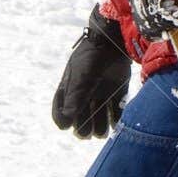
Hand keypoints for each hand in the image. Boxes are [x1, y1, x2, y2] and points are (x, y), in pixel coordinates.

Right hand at [51, 8, 130, 138]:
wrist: (113, 42)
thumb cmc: (92, 58)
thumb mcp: (82, 78)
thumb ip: (76, 98)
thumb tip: (67, 120)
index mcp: (70, 87)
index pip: (60, 108)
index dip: (62, 119)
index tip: (65, 127)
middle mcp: (85, 92)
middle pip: (81, 116)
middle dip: (82, 127)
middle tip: (86, 134)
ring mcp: (101, 92)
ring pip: (99, 115)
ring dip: (99, 126)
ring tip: (100, 134)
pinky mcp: (116, 91)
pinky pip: (115, 110)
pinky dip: (115, 119)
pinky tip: (115, 127)